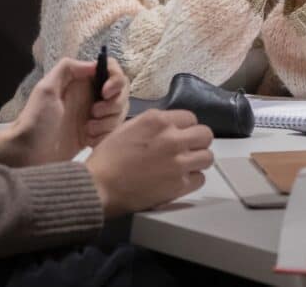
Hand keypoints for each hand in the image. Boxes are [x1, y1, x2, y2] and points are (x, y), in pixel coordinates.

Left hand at [9, 55, 127, 165]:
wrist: (29, 155)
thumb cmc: (36, 121)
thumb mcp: (46, 89)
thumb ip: (68, 69)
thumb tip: (95, 64)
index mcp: (81, 82)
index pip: (111, 70)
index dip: (115, 80)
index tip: (106, 93)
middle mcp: (90, 96)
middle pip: (121, 93)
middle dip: (112, 105)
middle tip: (93, 115)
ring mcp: (95, 117)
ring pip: (119, 114)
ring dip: (107, 123)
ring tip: (87, 131)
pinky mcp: (96, 135)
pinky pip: (113, 132)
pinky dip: (104, 136)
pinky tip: (88, 141)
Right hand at [85, 109, 214, 216]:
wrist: (98, 186)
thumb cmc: (106, 159)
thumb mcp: (128, 128)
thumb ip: (153, 125)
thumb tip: (168, 128)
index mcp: (157, 120)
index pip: (190, 118)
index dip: (186, 128)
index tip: (181, 136)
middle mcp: (171, 138)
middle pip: (205, 135)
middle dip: (197, 142)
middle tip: (188, 151)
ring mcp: (178, 161)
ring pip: (207, 157)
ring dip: (198, 161)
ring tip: (186, 166)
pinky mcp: (179, 184)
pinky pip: (200, 179)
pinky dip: (192, 180)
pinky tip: (180, 181)